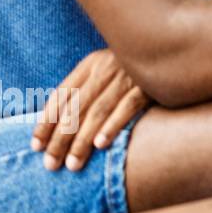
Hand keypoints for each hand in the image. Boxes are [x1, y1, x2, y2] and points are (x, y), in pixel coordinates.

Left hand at [31, 49, 149, 171]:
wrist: (175, 49)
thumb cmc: (137, 69)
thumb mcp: (108, 69)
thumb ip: (87, 88)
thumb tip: (59, 123)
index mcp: (91, 64)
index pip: (61, 95)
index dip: (45, 121)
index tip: (36, 146)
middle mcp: (106, 68)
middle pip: (76, 107)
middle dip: (60, 138)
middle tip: (51, 164)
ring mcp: (128, 76)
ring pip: (97, 111)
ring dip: (83, 139)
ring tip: (73, 163)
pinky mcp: (149, 86)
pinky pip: (127, 108)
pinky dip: (113, 126)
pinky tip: (101, 145)